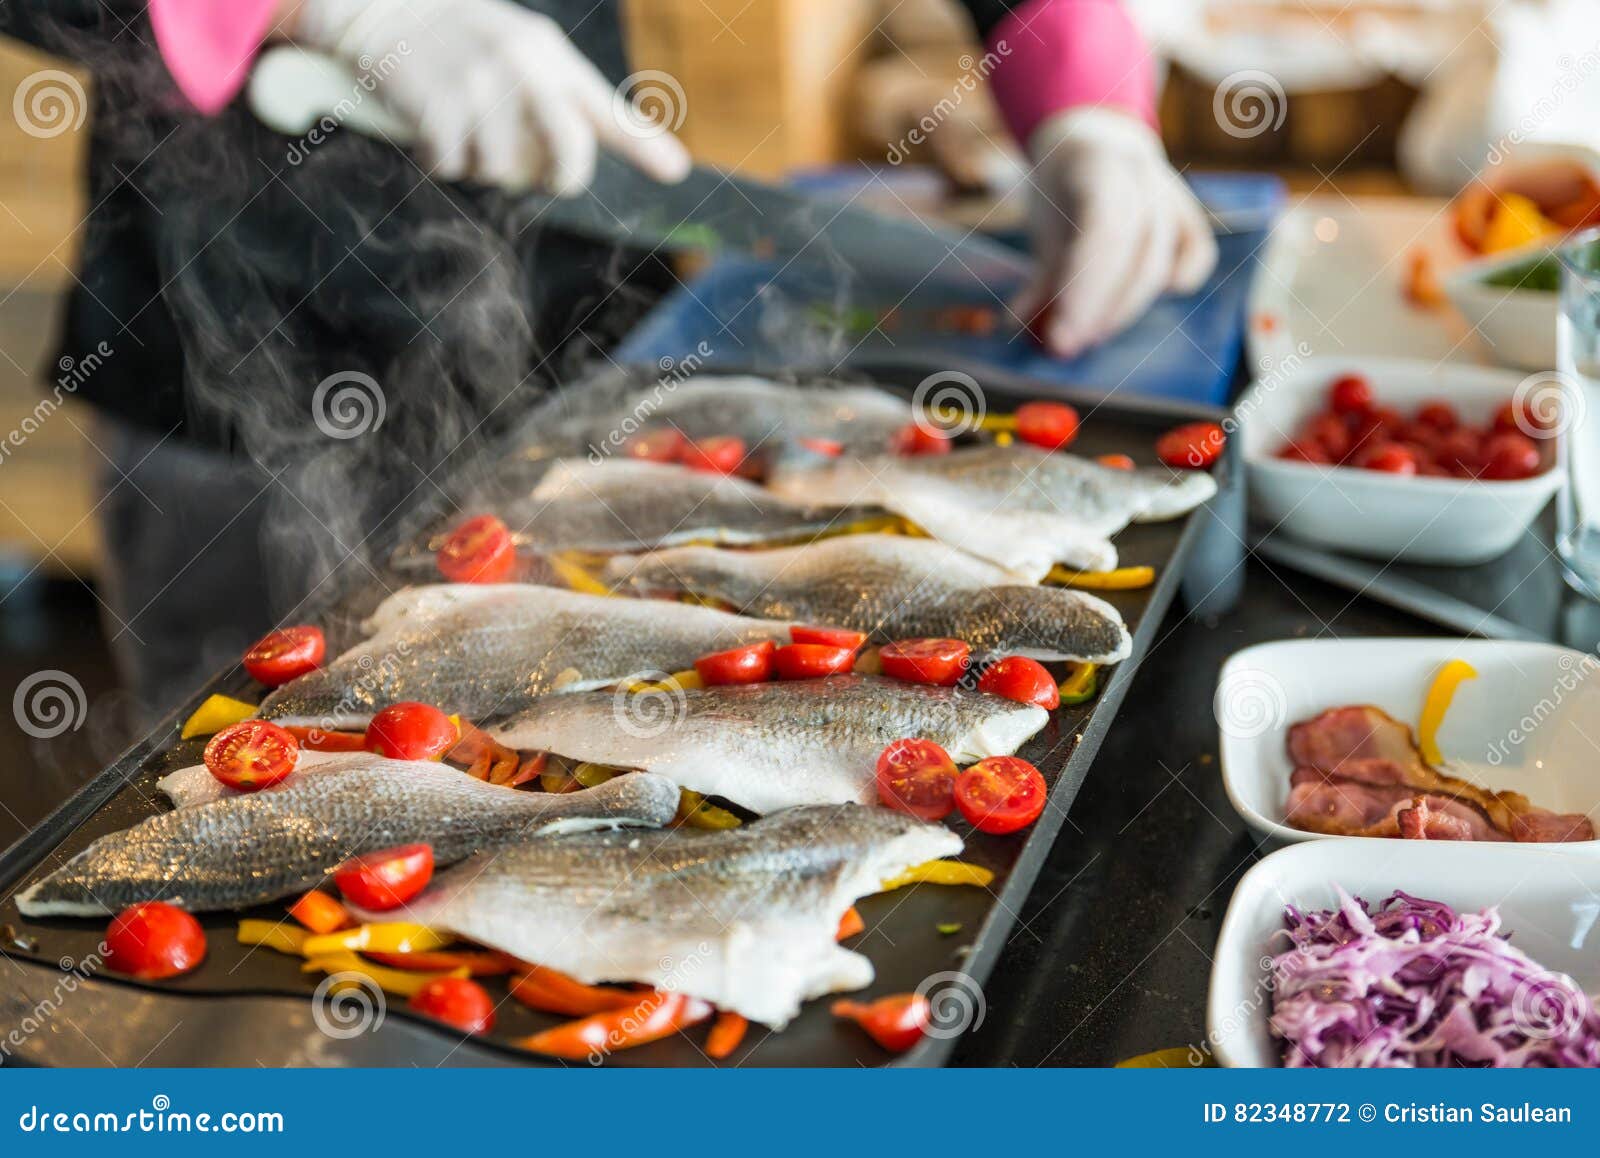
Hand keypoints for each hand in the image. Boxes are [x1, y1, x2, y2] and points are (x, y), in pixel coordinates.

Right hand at [287, 0, 689, 192]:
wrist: (384, 6)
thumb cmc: (466, 41)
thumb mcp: (525, 52)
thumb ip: (571, 100)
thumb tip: (633, 149)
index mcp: (551, 57)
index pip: (604, 110)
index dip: (642, 145)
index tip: (675, 170)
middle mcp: (524, 69)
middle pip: (567, 156)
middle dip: (556, 180)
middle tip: (536, 177)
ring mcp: (481, 86)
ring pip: (502, 171)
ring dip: (480, 166)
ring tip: (463, 131)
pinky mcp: (437, 103)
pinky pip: (451, 165)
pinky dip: (438, 159)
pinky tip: (430, 130)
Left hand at [1018, 108, 1216, 357]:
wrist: (1096, 143)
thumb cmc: (1063, 195)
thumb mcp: (1043, 226)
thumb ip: (1038, 279)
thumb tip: (1019, 328)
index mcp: (1098, 164)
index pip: (1101, 232)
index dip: (1084, 289)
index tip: (1060, 336)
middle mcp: (1142, 175)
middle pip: (1134, 252)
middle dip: (1100, 310)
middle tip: (1067, 345)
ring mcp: (1171, 192)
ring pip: (1159, 260)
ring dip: (1124, 309)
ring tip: (1087, 337)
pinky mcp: (1190, 214)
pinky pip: (1197, 254)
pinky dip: (1179, 283)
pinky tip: (1142, 306)